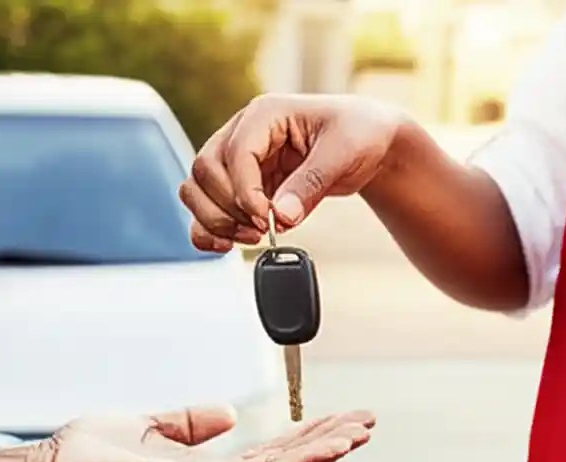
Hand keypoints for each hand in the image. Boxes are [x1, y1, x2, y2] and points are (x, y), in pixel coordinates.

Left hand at [21, 406, 374, 461]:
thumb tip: (226, 414)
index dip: (307, 438)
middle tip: (366, 423)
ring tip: (358, 434)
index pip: (269, 456)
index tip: (339, 419)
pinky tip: (324, 449)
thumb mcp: (151, 426)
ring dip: (322, 454)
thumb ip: (189, 423)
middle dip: (327, 444)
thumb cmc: (89, 456)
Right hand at [179, 94, 406, 252]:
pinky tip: (228, 243)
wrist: (369, 143)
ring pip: (196, 189)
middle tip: (262, 228)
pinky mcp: (240, 185)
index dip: (245, 192)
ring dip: (215, 220)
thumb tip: (281, 216)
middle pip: (204, 171)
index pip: (235, 154)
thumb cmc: (359, 133)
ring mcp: (237, 160)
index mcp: (265, 114)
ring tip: (250, 236)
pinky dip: (208, 229)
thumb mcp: (344, 152)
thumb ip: (311, 183)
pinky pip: (206, 207)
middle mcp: (242, 133)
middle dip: (228, 207)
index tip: (268, 218)